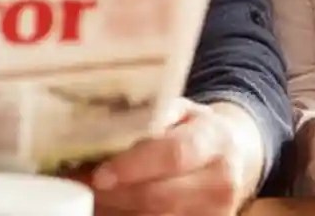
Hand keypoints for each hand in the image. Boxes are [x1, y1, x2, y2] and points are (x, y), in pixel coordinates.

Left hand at [90, 98, 256, 214]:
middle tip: (80, 188)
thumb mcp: (179, 109)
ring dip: (115, 212)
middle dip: (114, 196)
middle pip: (160, 197)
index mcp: (214, 140)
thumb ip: (151, 114)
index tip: (100, 174)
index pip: (173, 155)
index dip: (134, 167)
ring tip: (88, 198)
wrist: (234, 154)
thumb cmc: (195, 129)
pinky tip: (109, 209)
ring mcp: (216, 212)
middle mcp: (221, 181)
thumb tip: (102, 125)